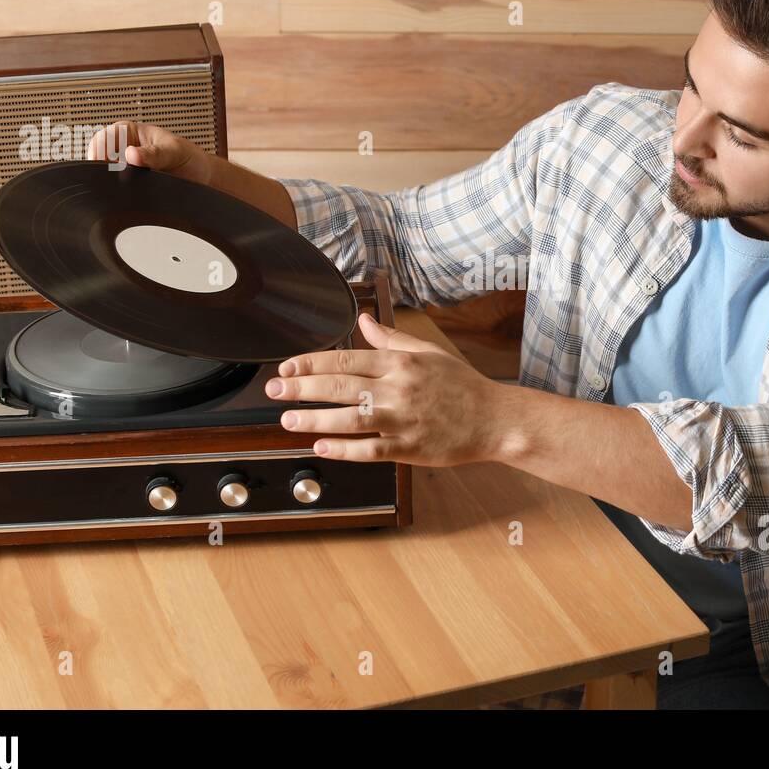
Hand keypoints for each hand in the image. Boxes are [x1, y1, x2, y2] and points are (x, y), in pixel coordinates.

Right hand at [85, 120, 214, 184]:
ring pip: (105, 176)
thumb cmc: (189, 158)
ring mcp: (124, 169)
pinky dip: (118, 194)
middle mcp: (122, 149)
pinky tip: (126, 196)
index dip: (99, 150)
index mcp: (129, 132)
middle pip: (99, 158)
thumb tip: (131, 154)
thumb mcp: (175, 152)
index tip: (102, 163)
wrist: (202, 179)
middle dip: (102, 169)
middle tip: (114, 178)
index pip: (104, 138)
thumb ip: (156, 154)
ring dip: (110, 183)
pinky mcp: (128, 186)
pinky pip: (115, 190)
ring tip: (124, 187)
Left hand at [266, 312, 507, 466]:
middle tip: (274, 391)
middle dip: (301, 388)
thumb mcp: (428, 352)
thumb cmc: (462, 385)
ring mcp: (404, 419)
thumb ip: (391, 339)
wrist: (494, 418)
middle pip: (341, 385)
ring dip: (315, 419)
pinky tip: (322, 446)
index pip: (346, 358)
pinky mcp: (410, 447)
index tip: (287, 368)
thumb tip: (365, 320)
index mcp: (400, 363)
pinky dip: (345, 449)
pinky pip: (372, 449)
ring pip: (351, 418)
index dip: (312, 363)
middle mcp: (398, 388)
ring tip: (288, 420)